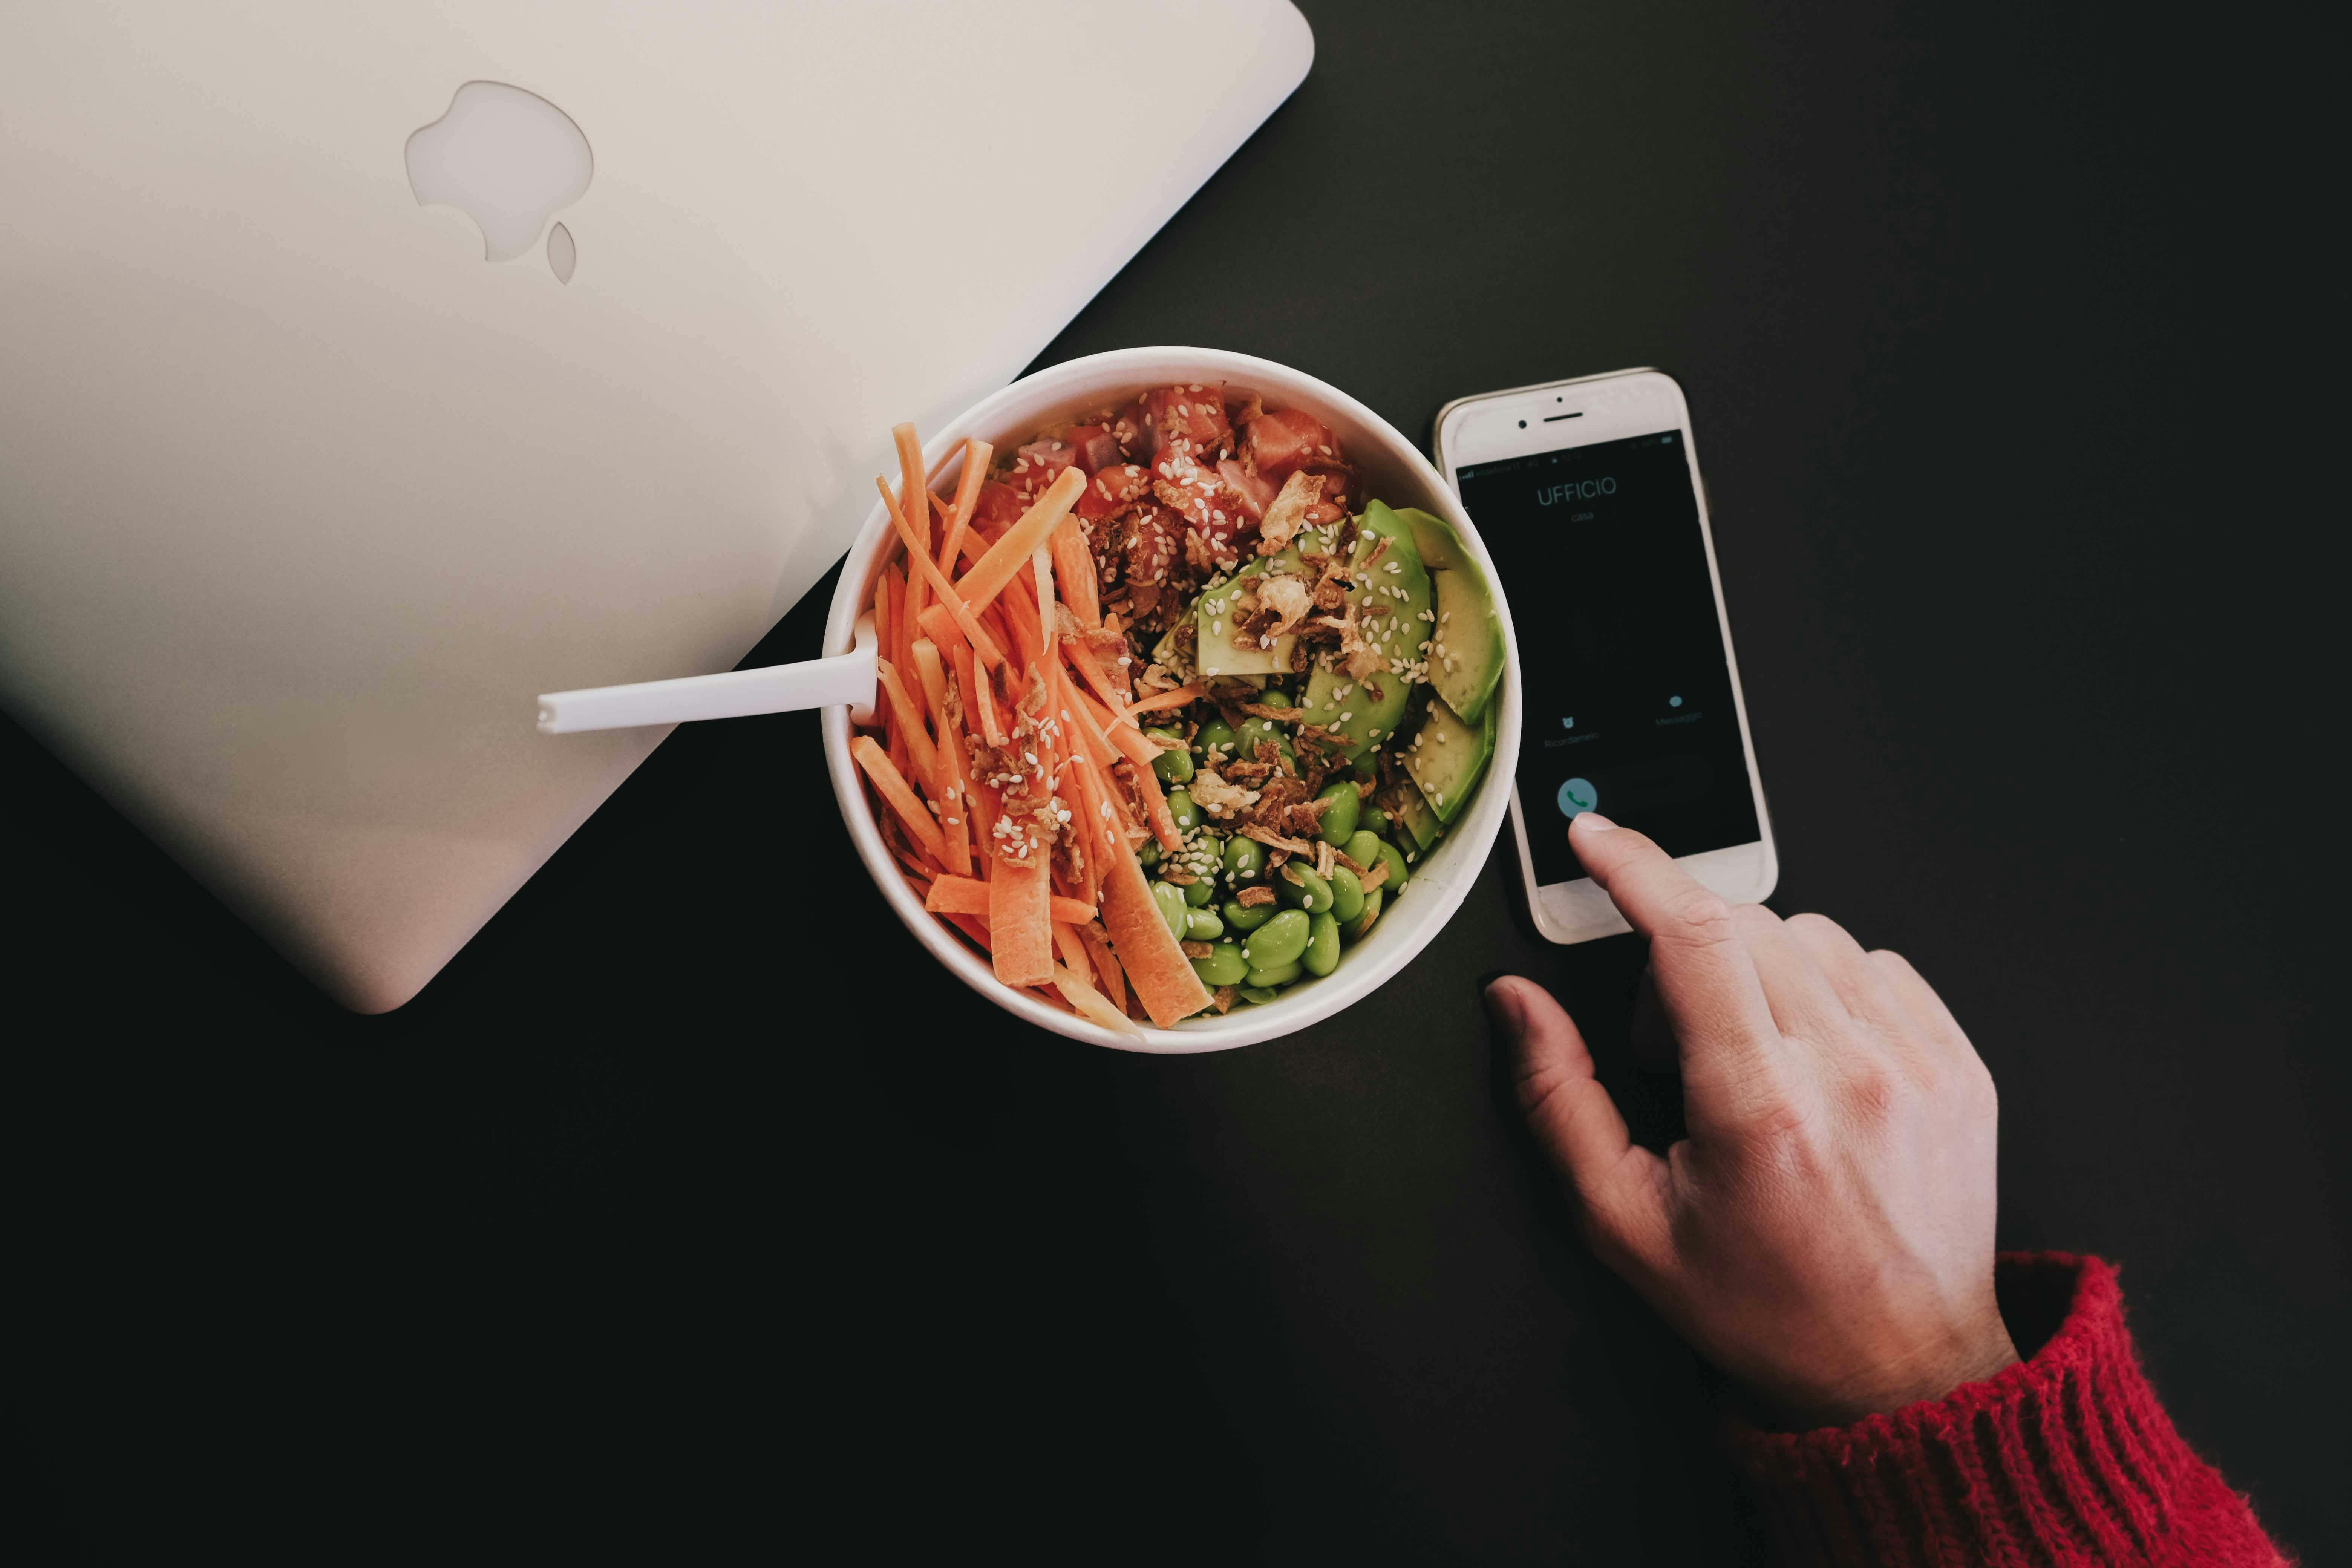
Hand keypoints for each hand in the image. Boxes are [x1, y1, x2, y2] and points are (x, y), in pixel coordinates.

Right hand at [1488, 814, 2018, 1428]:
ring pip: (1810, 933)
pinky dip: (1827, 987)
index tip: (1595, 836)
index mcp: (1760, 1108)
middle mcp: (1848, 1071)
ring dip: (1757, 969)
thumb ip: (1560, 1099)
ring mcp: (1916, 1062)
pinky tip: (1812, 1057)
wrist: (1901, 1366)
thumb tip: (1516, 1001)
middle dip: (1683, 959)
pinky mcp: (1960, 1064)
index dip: (1634, 865)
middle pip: (1743, 925)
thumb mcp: (1622, 1221)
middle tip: (1676, 1053)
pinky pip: (1877, 964)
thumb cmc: (1762, 1303)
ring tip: (1751, 1060)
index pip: (1692, 933)